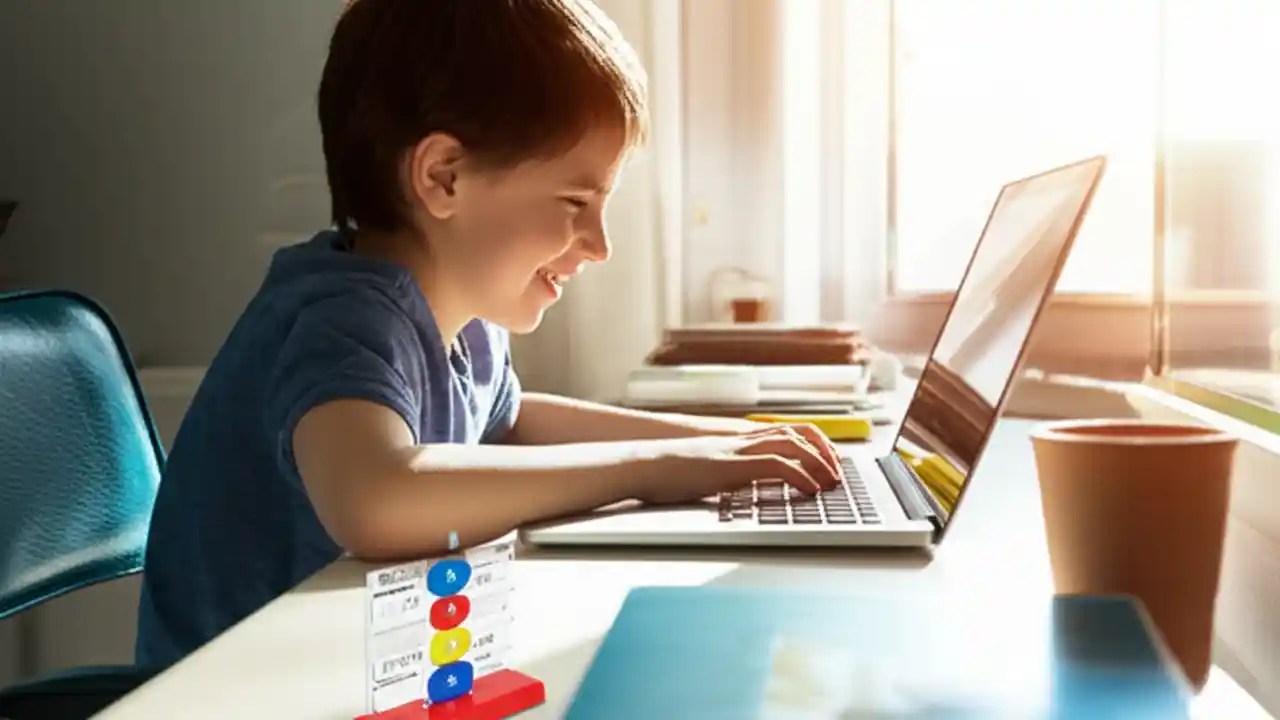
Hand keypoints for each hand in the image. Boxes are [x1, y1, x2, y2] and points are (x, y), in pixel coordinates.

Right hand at [635, 426, 843, 504]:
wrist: (641, 465)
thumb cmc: (664, 472)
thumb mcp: (702, 470)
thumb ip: (724, 473)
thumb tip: (735, 486)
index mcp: (735, 440)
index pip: (784, 430)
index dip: (810, 443)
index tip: (826, 459)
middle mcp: (741, 439)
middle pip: (797, 433)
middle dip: (823, 452)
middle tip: (837, 473)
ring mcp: (738, 450)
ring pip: (793, 446)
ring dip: (818, 464)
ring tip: (831, 484)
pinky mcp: (734, 465)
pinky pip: (779, 466)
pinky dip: (800, 477)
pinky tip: (809, 492)